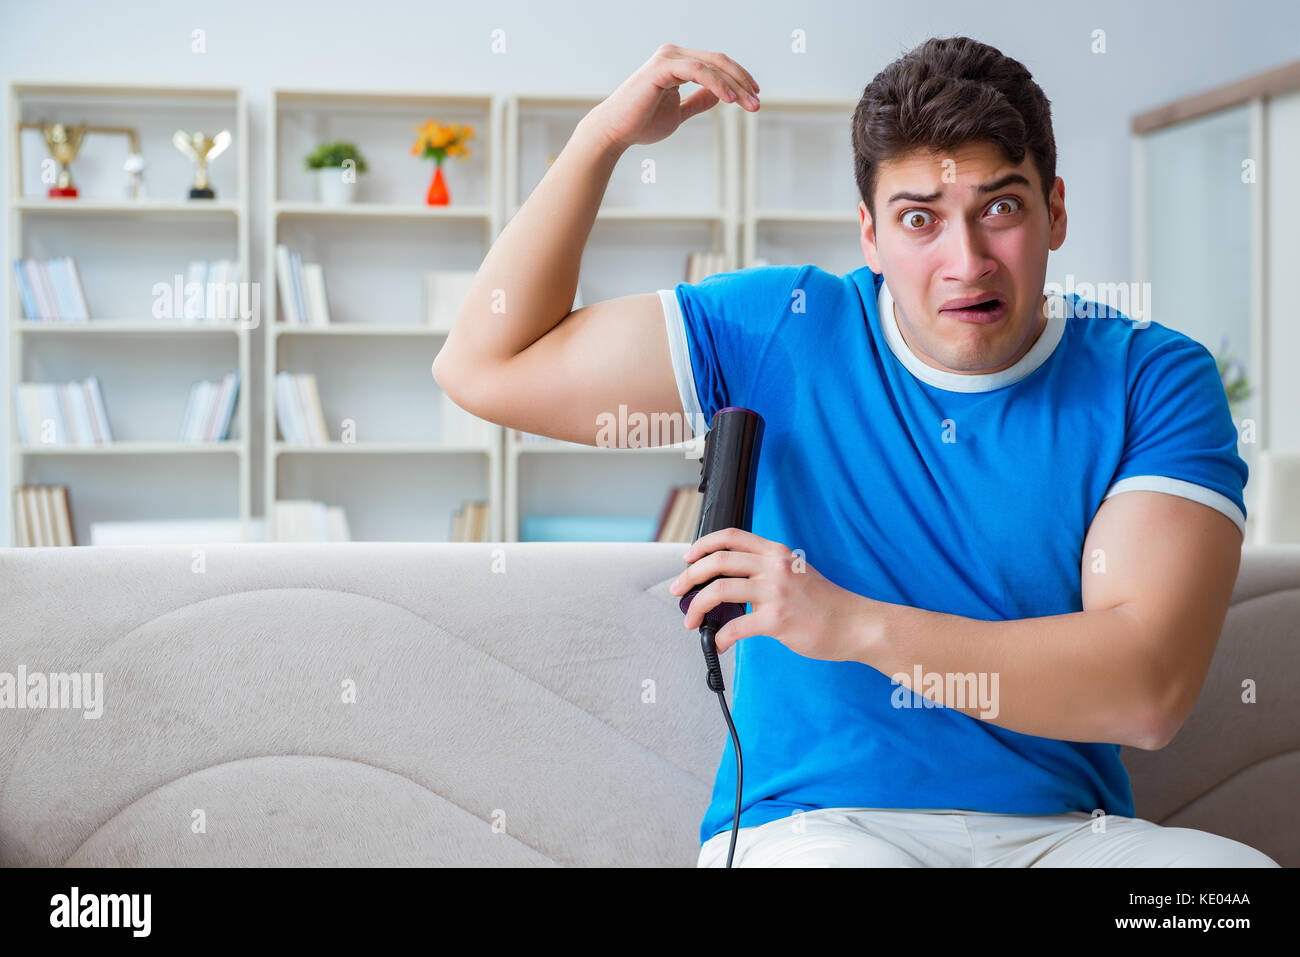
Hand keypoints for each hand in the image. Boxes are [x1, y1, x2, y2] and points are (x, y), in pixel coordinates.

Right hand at [581, 43, 759, 152]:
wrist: (615, 133)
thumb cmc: (641, 124)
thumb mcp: (678, 112)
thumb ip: (698, 101)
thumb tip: (721, 94)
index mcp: (677, 63)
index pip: (716, 64)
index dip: (738, 79)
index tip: (754, 97)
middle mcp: (673, 54)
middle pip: (718, 61)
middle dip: (742, 82)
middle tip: (757, 104)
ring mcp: (667, 58)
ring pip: (712, 65)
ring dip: (735, 85)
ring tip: (750, 105)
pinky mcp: (662, 67)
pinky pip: (698, 71)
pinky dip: (717, 84)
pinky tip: (730, 100)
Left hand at [668, 528, 866, 660]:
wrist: (855, 623)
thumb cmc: (825, 603)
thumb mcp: (795, 572)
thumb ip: (767, 570)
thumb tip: (731, 583)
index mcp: (776, 552)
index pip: (730, 536)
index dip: (702, 545)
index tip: (688, 559)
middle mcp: (774, 566)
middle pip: (718, 561)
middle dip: (690, 577)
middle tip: (678, 590)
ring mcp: (776, 592)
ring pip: (719, 590)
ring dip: (697, 607)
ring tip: (691, 620)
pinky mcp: (777, 620)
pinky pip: (735, 627)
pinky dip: (719, 637)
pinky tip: (718, 644)